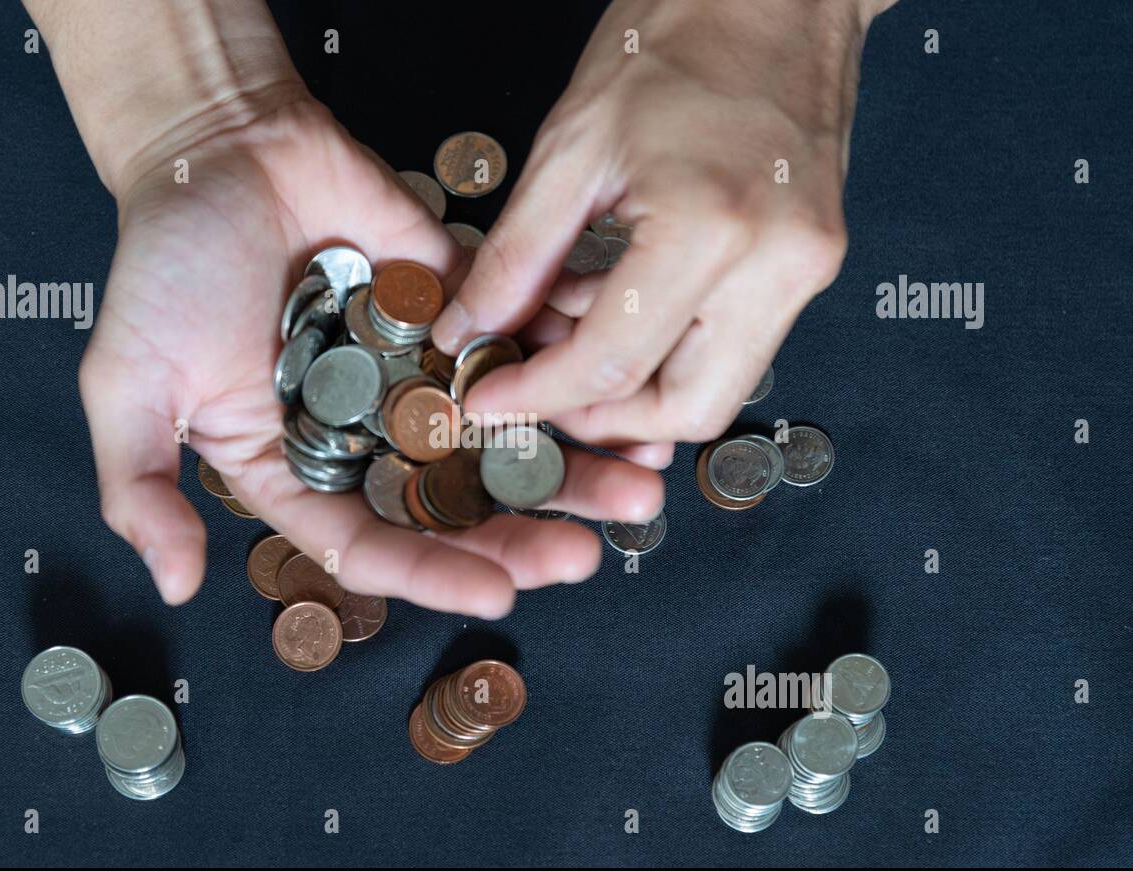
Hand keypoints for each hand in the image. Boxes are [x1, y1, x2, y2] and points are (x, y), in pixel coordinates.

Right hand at [79, 95, 664, 615]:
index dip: (435, 571)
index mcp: (300, 466)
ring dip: (572, 465)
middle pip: (459, 502)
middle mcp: (371, 433)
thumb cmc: (165, 265)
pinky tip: (623, 389)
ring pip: (506, 436)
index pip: (373, 541)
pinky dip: (570, 366)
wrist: (217, 147)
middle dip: (528, 531)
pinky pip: (520, 345)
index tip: (500, 589)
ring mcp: (422, 372)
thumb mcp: (128, 385)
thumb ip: (143, 489)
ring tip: (637, 486)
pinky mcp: (460, 309)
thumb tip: (175, 587)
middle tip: (591, 552)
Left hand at [433, 0, 886, 445]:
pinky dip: (666, 347)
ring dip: (633, 385)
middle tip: (535, 384)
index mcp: (712, 227)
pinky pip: (733, 346)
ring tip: (569, 323)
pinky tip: (616, 299)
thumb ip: (517, 255)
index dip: (537, 396)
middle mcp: (777, 265)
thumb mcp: (571, 145)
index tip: (489, 399)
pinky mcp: (812, 265)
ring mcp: (806, 270)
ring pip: (715, 390)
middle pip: (685, 411)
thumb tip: (473, 326)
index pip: (612, 365)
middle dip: (599, 417)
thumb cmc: (683, 34)